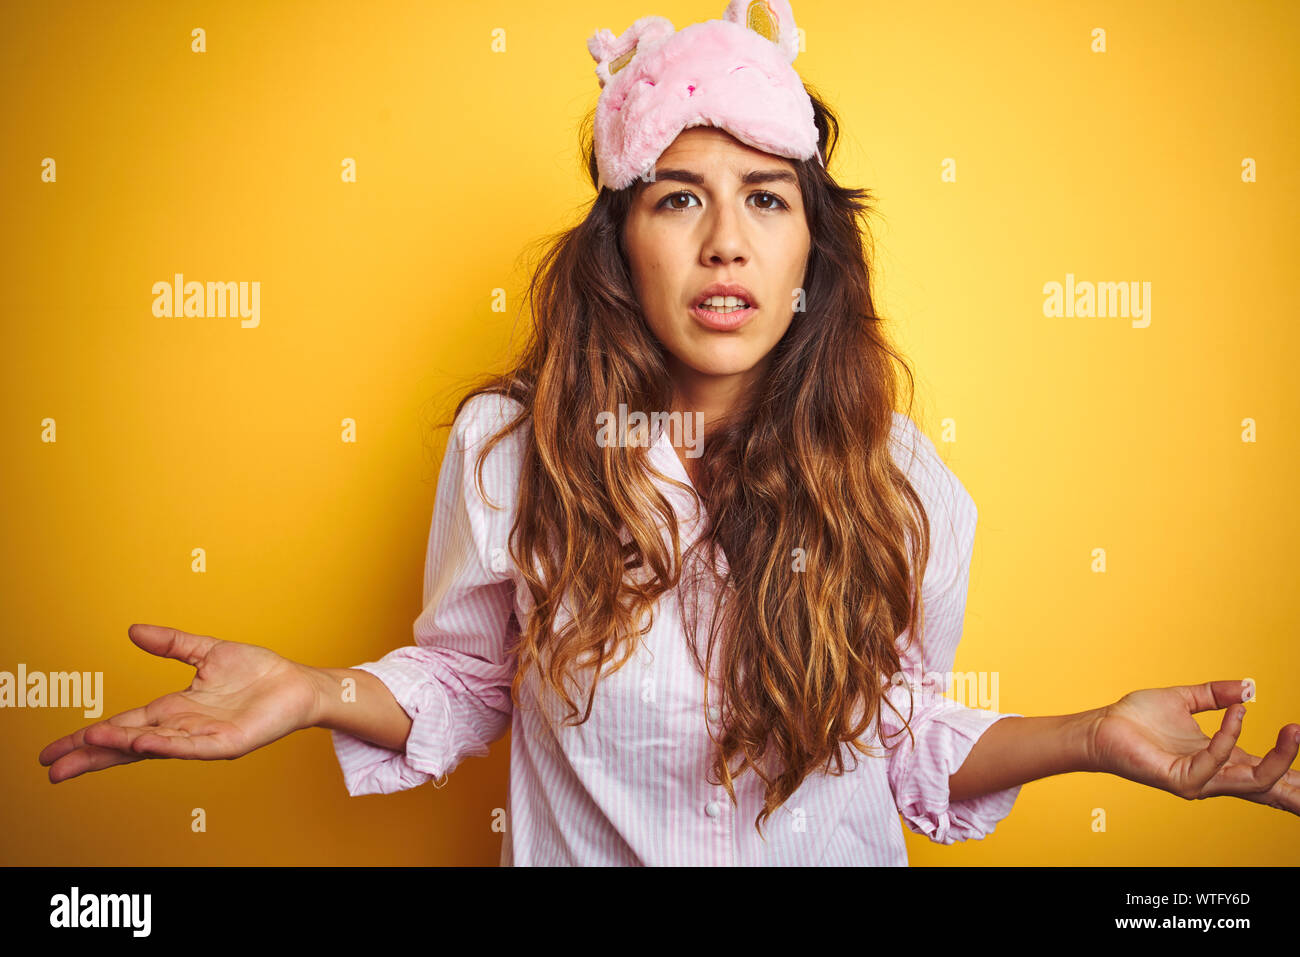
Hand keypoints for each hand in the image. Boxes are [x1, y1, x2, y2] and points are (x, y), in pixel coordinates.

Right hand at [38, 624, 320, 782]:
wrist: (297, 684)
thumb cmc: (256, 673)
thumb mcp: (207, 652)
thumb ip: (171, 644)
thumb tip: (133, 630)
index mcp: (174, 710)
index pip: (122, 725)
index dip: (88, 737)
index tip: (53, 751)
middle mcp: (183, 728)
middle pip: (127, 744)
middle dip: (91, 754)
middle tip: (52, 767)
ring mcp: (204, 737)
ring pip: (155, 746)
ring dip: (123, 744)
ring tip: (90, 742)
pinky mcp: (229, 742)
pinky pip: (193, 746)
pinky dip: (168, 745)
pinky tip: (144, 743)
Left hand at [1089, 679, 1299, 814]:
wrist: (1103, 726)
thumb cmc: (1139, 718)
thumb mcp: (1186, 700)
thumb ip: (1217, 694)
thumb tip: (1249, 687)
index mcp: (1224, 759)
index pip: (1270, 771)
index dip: (1294, 771)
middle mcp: (1216, 774)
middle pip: (1270, 788)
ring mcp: (1200, 780)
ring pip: (1253, 780)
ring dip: (1278, 757)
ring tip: (1294, 730)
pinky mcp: (1180, 779)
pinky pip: (1214, 761)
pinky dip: (1229, 737)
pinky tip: (1236, 713)